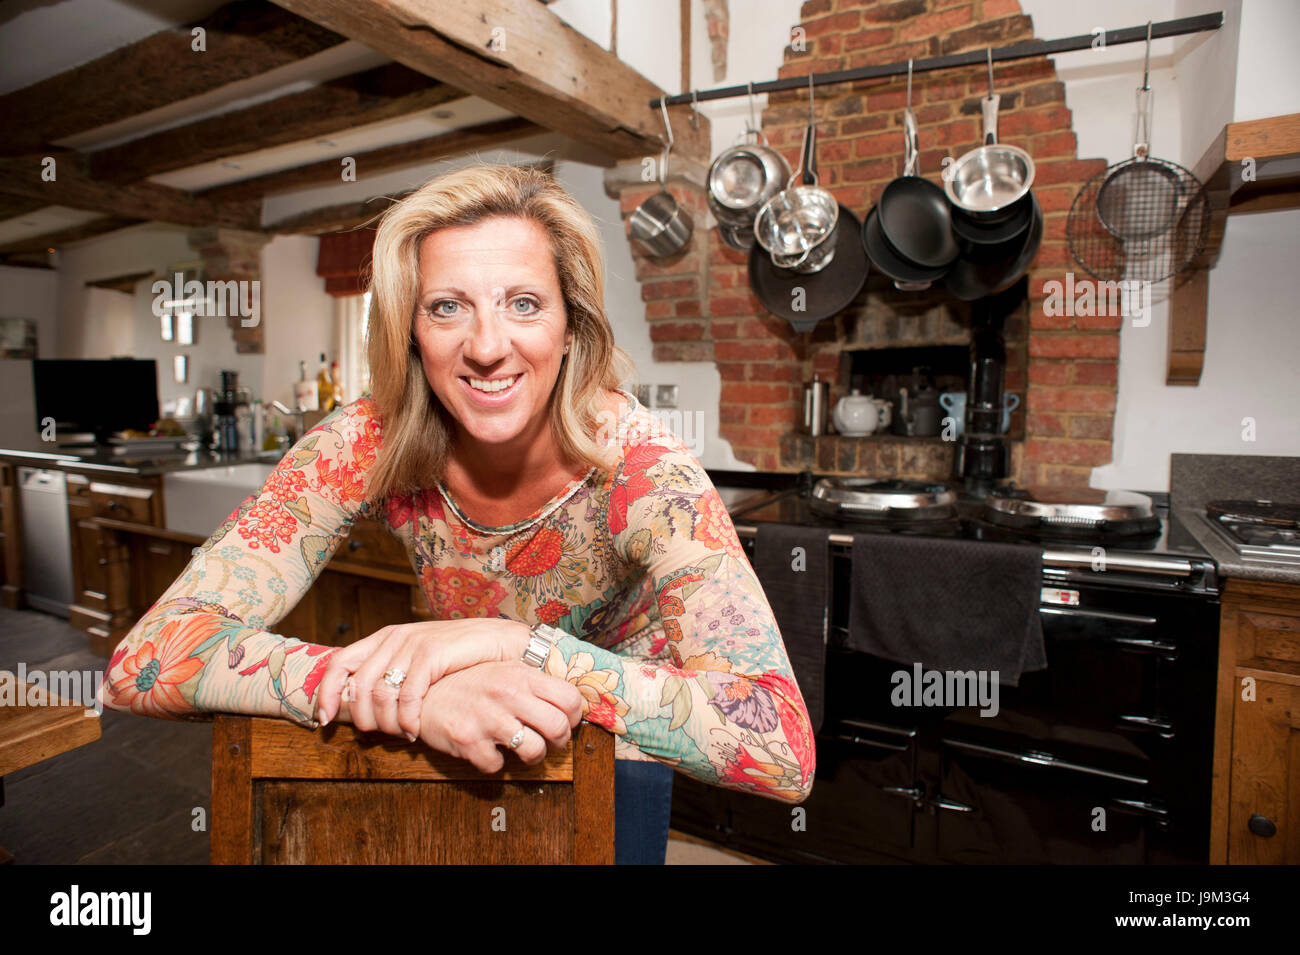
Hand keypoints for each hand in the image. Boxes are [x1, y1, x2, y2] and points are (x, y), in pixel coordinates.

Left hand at [314, 619, 531, 738]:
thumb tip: (363, 704)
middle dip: (362, 719)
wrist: (504, 643)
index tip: (325, 721)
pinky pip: (407, 695)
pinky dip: (407, 719)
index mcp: (385, 637)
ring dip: (386, 723)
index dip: (326, 693)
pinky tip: (414, 730)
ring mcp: (412, 644)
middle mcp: (394, 638)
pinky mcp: (432, 653)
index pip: (339, 663)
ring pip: (378, 693)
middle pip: (357, 686)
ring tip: (400, 734)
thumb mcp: (421, 661)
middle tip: (378, 736)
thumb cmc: (463, 657)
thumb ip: (395, 674)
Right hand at [416, 662, 584, 771]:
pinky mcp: (468, 741)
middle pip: (558, 727)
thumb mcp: (502, 670)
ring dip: (532, 755)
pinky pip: (497, 766)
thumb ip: (531, 682)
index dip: (574, 716)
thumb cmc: (467, 683)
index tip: (567, 721)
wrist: (422, 693)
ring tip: (524, 749)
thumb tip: (566, 701)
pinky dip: (494, 762)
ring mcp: (487, 717)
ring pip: (534, 750)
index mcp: (520, 674)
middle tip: (550, 741)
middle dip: (559, 740)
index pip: (569, 697)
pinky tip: (488, 749)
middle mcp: (507, 692)